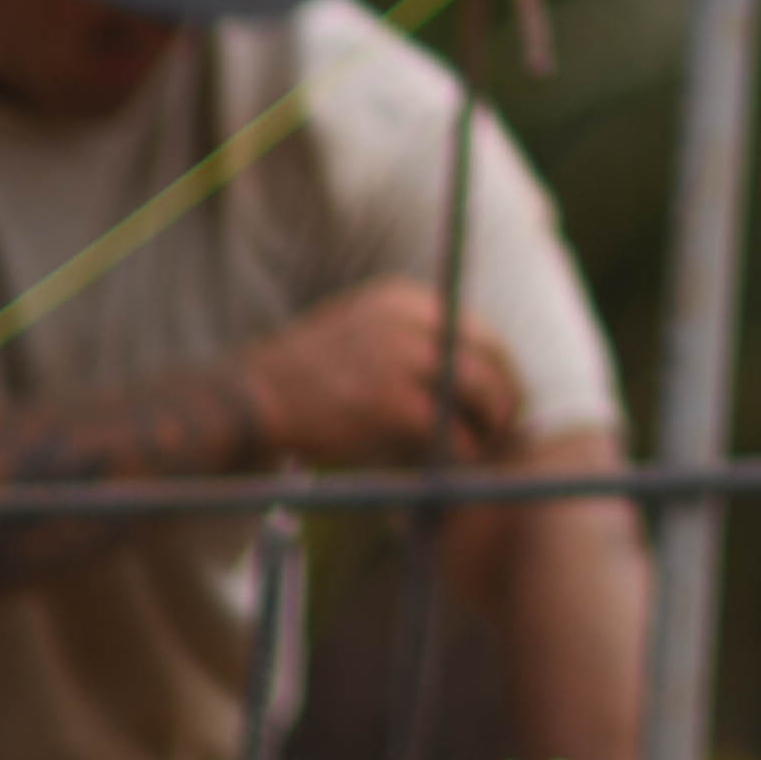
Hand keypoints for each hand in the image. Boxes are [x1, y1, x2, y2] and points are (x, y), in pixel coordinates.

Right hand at [234, 285, 527, 474]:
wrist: (253, 395)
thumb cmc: (302, 373)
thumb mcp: (357, 328)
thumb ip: (403, 335)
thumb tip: (451, 362)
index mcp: (401, 298)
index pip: (471, 323)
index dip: (493, 358)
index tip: (500, 383)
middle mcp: (408, 320)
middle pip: (486, 351)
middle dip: (504, 386)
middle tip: (507, 418)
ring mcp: (401, 359)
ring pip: (476, 386)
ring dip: (491, 417)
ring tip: (487, 442)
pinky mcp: (390, 403)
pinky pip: (446, 426)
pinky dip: (459, 447)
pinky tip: (457, 462)